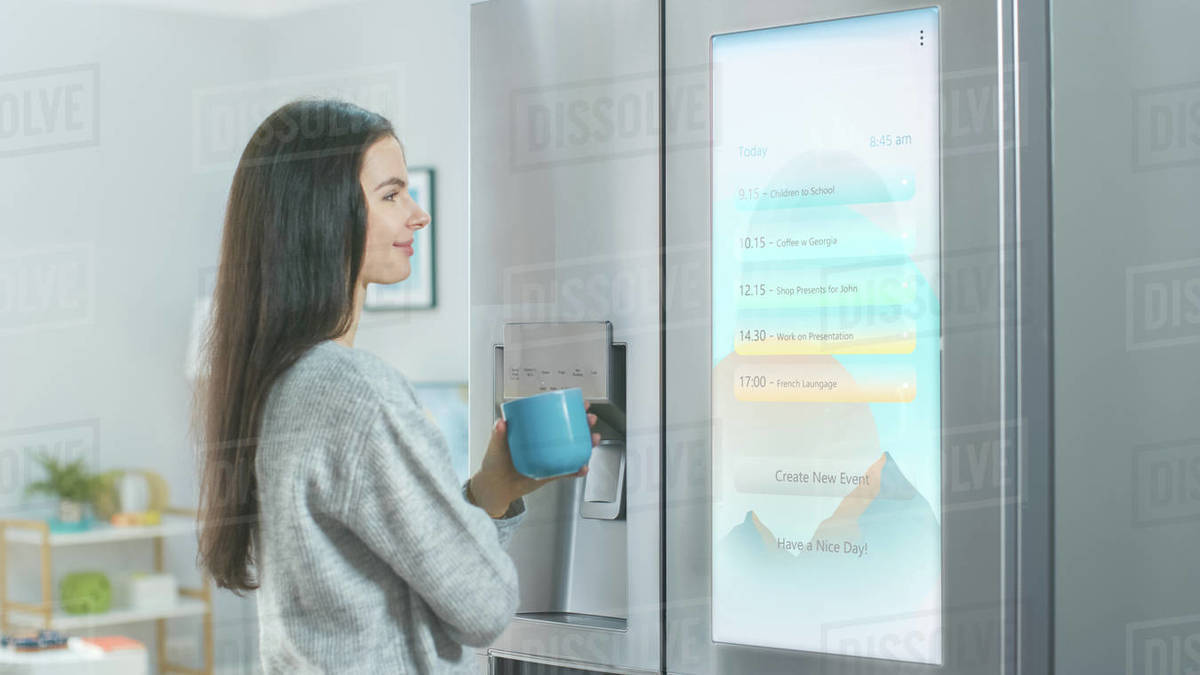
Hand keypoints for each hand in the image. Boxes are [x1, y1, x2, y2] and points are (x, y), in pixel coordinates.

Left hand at [468, 402, 599, 517]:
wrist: (495, 489)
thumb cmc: (494, 464)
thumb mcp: (495, 447)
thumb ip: (498, 435)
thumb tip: (501, 422)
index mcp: (533, 431)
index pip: (553, 415)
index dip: (568, 408)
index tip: (579, 402)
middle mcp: (544, 443)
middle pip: (569, 429)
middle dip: (583, 423)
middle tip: (589, 419)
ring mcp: (550, 457)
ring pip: (573, 448)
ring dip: (586, 444)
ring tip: (594, 441)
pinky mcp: (551, 473)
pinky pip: (568, 470)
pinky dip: (577, 469)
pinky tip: (583, 467)